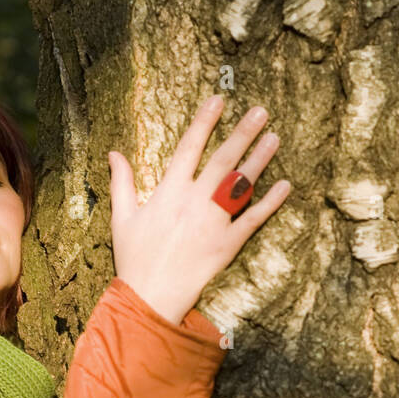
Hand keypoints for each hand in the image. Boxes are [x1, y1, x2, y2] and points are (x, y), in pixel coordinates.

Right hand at [108, 97, 289, 326]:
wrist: (150, 297)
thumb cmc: (134, 259)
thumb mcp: (122, 218)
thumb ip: (122, 183)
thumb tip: (114, 153)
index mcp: (168, 192)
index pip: (189, 147)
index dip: (205, 121)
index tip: (219, 100)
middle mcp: (193, 202)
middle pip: (222, 159)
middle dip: (242, 133)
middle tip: (261, 111)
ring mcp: (213, 223)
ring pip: (240, 185)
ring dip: (259, 159)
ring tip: (274, 138)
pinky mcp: (227, 245)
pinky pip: (253, 220)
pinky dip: (270, 203)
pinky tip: (285, 186)